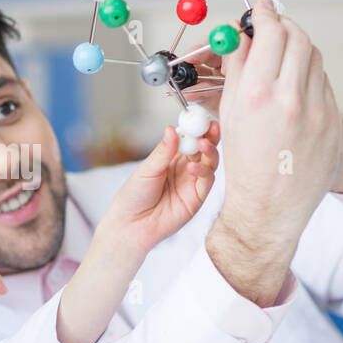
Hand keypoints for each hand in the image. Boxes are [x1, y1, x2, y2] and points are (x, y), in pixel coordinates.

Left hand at [97, 121, 220, 260]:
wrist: (131, 225)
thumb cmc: (134, 196)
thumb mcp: (147, 169)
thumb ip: (163, 151)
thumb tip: (172, 129)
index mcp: (171, 157)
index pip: (189, 137)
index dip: (196, 127)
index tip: (200, 116)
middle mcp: (185, 167)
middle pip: (204, 148)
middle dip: (210, 136)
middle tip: (211, 126)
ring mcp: (192, 182)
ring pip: (210, 162)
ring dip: (210, 151)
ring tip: (203, 144)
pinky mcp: (197, 198)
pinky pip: (207, 181)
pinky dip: (204, 171)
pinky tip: (193, 167)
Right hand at [213, 0, 340, 251]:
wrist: (270, 206)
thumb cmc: (244, 164)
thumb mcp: (230, 113)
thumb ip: (237, 70)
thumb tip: (242, 35)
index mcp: (256, 95)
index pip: (270, 33)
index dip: (265, 16)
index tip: (261, 10)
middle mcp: (289, 98)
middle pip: (297, 37)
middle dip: (284, 25)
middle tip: (275, 25)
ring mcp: (316, 109)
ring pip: (313, 56)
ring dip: (298, 47)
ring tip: (283, 57)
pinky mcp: (332, 119)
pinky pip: (323, 81)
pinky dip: (308, 74)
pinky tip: (295, 87)